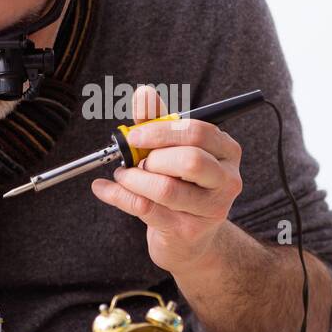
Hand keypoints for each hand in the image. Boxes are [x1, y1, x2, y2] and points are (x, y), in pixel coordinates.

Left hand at [91, 85, 243, 274]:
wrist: (190, 238)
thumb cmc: (183, 184)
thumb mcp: (173, 150)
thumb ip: (159, 122)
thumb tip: (144, 93)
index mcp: (226, 151)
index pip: (198, 132)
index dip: (161, 130)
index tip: (135, 134)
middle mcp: (226, 180)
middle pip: (190, 160)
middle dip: (152, 157)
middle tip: (134, 160)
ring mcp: (210, 209)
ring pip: (166, 189)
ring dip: (133, 179)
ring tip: (123, 175)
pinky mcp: (188, 231)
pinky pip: (146, 209)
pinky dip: (118, 196)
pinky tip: (105, 189)